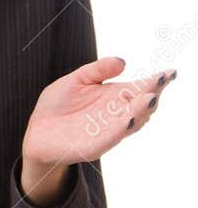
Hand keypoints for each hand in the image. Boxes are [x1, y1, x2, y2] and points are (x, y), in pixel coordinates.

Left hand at [20, 58, 175, 196]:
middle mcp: (117, 115)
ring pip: (131, 122)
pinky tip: (129, 118)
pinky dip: (121, 128)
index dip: (155, 82)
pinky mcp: (95, 146)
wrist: (38, 132)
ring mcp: (108, 131)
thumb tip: (122, 61)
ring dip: (141, 111)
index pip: (140, 89)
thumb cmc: (58, 105)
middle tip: (159, 82)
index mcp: (115, 97)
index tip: (169, 73)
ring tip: (149, 98)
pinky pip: (111, 137)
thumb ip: (97, 70)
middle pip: (141, 106)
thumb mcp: (76, 80)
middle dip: (151, 94)